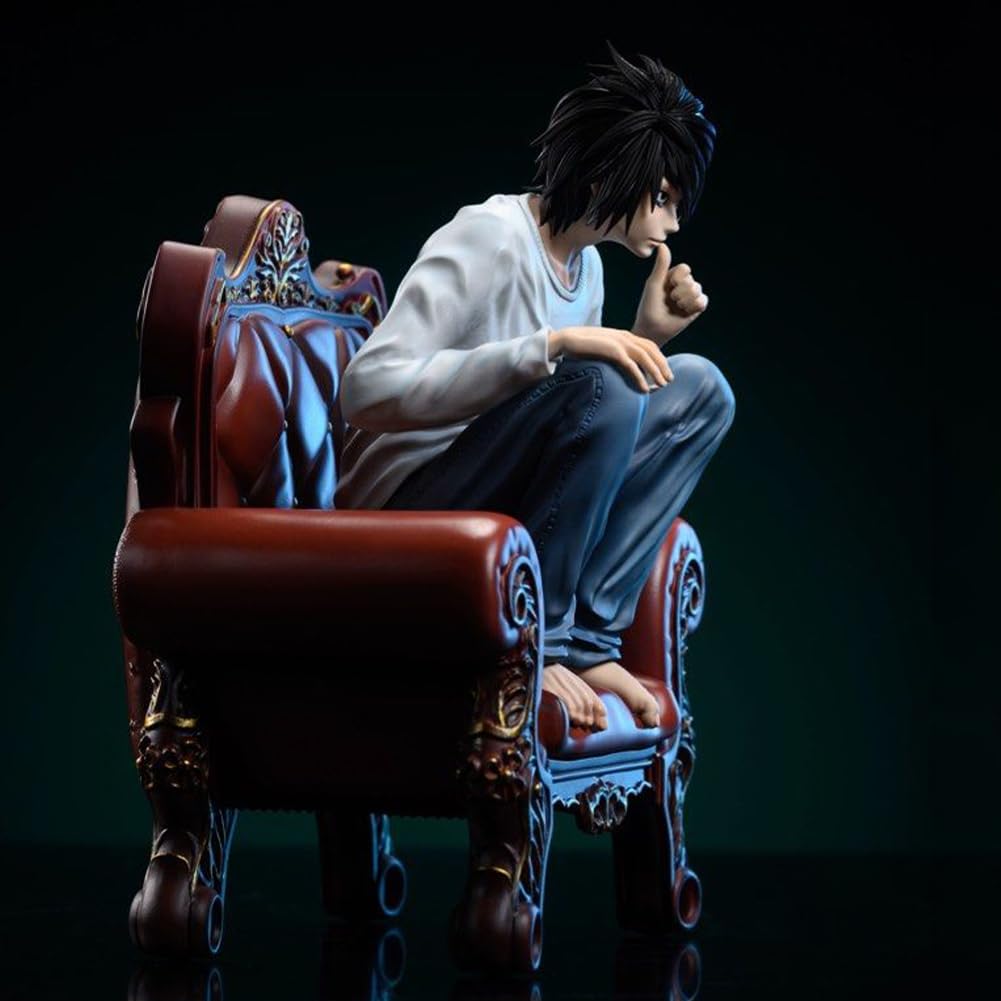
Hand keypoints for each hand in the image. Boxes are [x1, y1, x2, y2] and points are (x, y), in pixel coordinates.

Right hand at [553, 326, 673, 393]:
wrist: (567, 340)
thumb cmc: (583, 346)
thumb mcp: (604, 347)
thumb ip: (615, 352)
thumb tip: (622, 364)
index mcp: (624, 335)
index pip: (649, 345)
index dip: (659, 358)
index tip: (665, 371)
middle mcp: (625, 337)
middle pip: (651, 351)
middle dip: (662, 366)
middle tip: (669, 380)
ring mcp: (620, 342)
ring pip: (646, 358)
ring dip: (656, 372)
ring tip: (662, 385)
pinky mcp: (613, 351)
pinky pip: (632, 366)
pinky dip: (640, 377)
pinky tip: (644, 388)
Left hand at [633, 242, 708, 345]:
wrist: (652, 329)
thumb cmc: (649, 306)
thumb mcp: (654, 284)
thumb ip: (661, 265)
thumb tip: (662, 245)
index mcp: (672, 277)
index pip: (685, 268)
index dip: (678, 277)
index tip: (668, 286)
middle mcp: (682, 285)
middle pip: (691, 280)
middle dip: (679, 292)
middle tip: (669, 300)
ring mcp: (690, 297)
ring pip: (697, 290)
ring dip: (684, 300)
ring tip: (676, 307)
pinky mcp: (696, 309)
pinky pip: (703, 301)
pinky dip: (693, 306)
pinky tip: (684, 312)